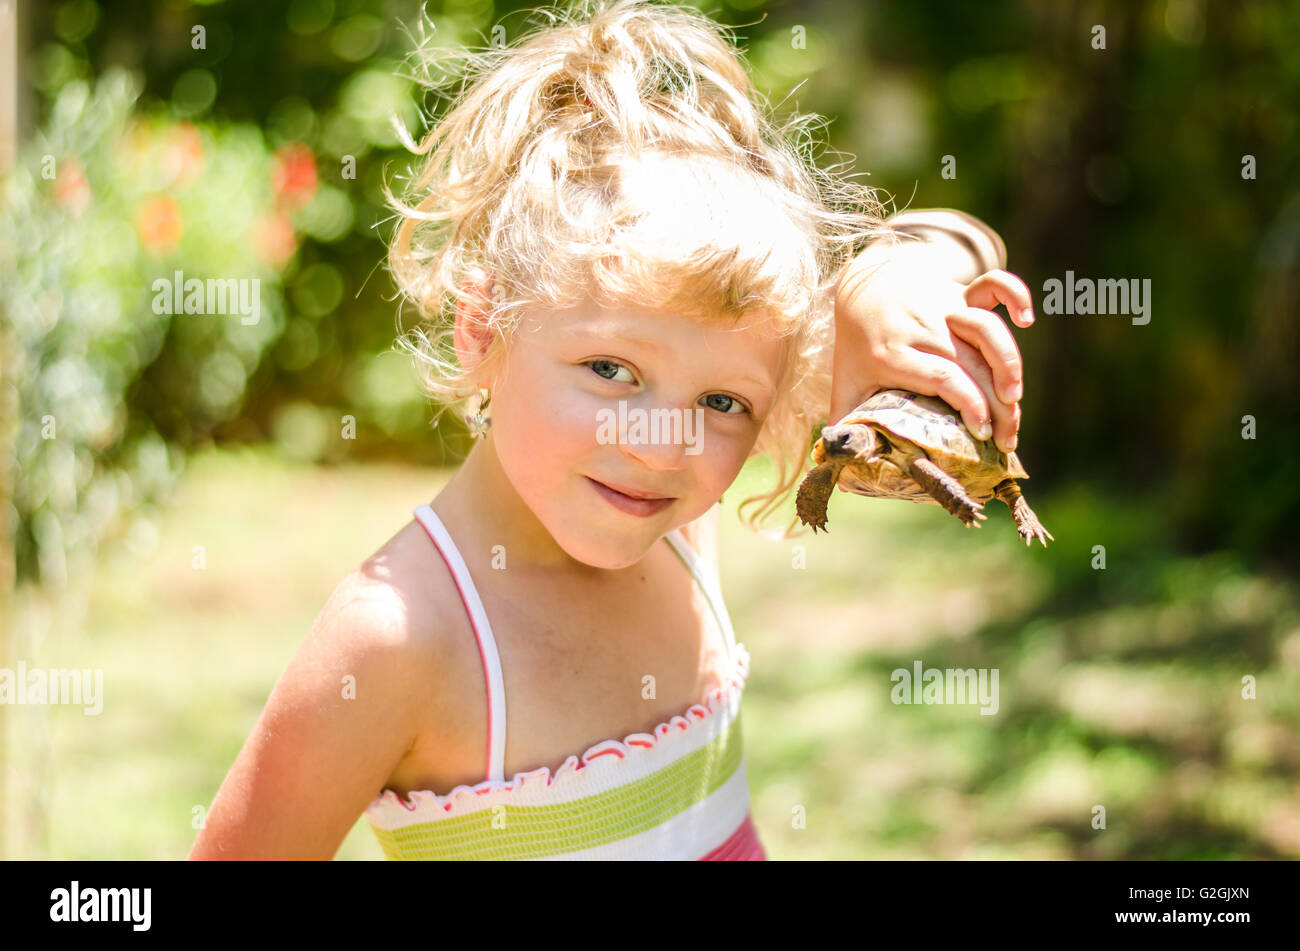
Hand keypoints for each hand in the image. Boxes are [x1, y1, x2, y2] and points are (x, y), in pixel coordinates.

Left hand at [830, 256, 1035, 453]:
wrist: (862, 286)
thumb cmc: (857, 345)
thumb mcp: (845, 382)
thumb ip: (843, 422)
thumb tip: (841, 463)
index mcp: (890, 354)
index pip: (941, 378)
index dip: (968, 404)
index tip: (980, 433)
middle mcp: (921, 328)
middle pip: (971, 363)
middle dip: (997, 404)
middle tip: (1006, 438)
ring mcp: (943, 307)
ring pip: (986, 328)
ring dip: (1009, 362)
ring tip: (1015, 398)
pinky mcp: (960, 293)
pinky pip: (993, 284)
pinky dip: (1015, 294)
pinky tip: (1027, 318)